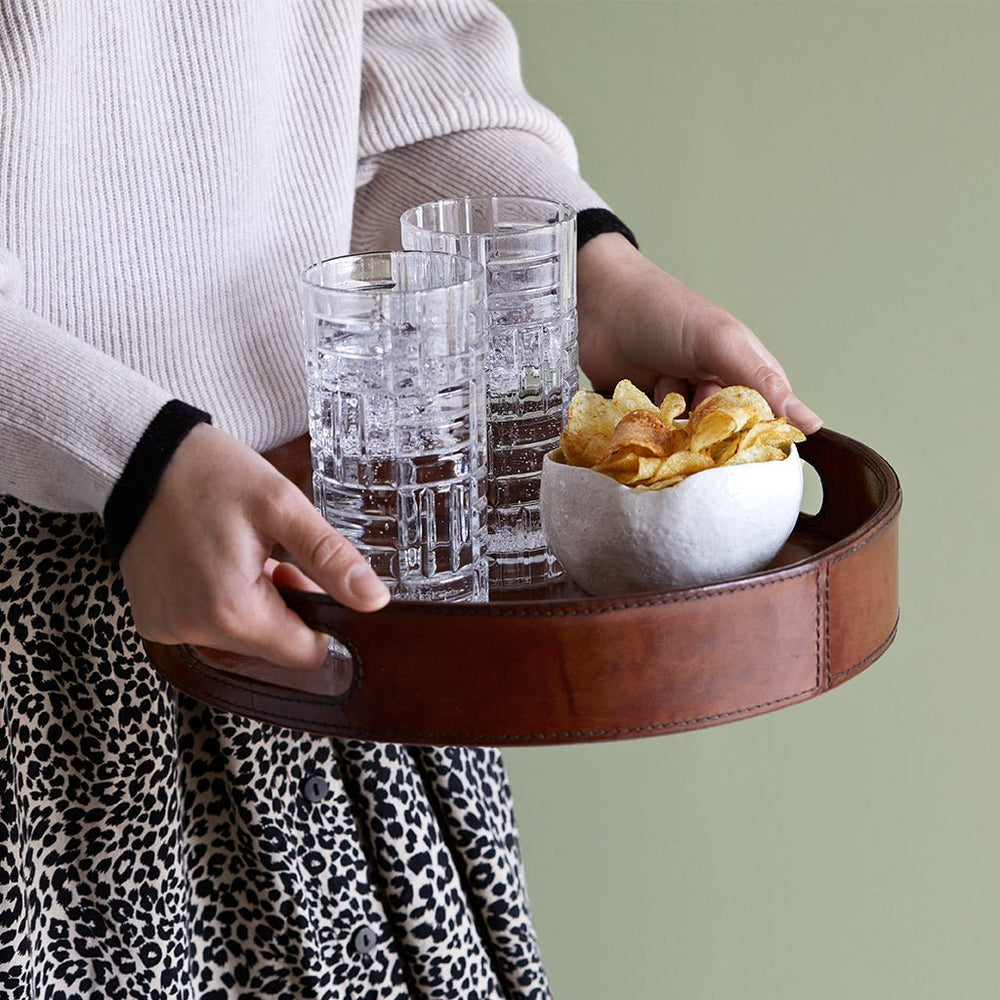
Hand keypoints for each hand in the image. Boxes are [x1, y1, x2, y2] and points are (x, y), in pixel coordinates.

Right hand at [119, 424, 389, 669]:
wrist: (138, 457)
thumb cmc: (210, 474)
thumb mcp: (282, 506)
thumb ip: (330, 557)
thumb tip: (375, 600)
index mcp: (231, 610)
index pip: (304, 654)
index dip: (322, 620)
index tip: (312, 578)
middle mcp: (195, 630)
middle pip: (273, 646)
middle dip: (287, 606)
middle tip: (277, 556)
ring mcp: (169, 629)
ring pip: (242, 636)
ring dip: (255, 604)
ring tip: (244, 554)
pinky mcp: (155, 620)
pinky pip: (208, 626)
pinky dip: (222, 602)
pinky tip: (215, 563)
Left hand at [576, 233, 821, 431]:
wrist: (598, 305)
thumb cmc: (665, 313)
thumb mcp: (721, 343)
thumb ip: (763, 383)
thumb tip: (813, 423)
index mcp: (745, 376)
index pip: (766, 426)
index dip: (753, 439)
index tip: (733, 442)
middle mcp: (714, 396)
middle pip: (721, 443)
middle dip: (702, 432)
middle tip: (686, 403)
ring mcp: (678, 409)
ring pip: (683, 447)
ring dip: (669, 427)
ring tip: (659, 389)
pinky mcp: (644, 419)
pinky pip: (651, 444)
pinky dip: (643, 429)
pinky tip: (636, 403)